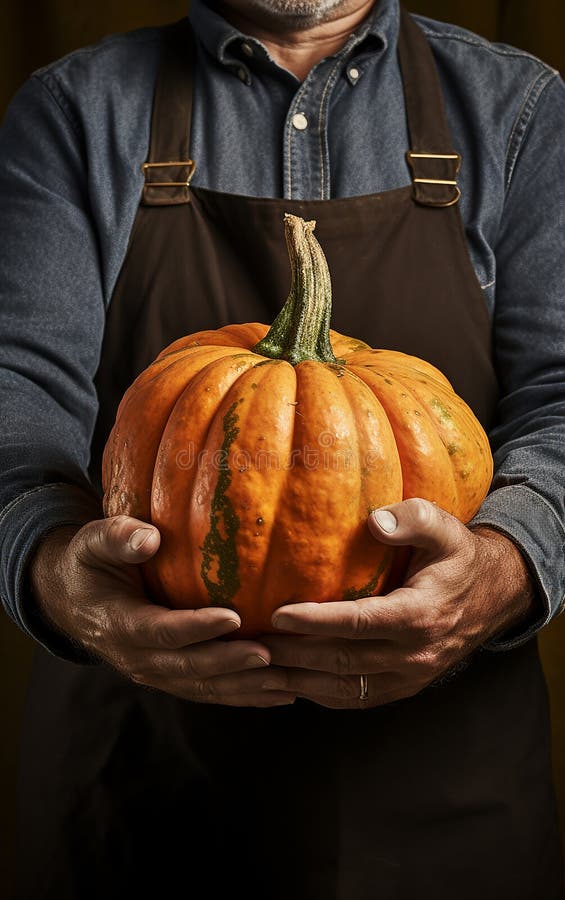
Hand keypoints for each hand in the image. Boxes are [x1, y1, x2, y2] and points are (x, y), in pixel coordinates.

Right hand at [30, 515, 295, 707]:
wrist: (75, 601)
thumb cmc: (91, 563)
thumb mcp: (94, 543)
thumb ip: (118, 537)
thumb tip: (149, 538)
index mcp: (119, 624)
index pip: (160, 631)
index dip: (195, 628)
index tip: (233, 618)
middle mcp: (136, 658)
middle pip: (187, 666)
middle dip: (228, 664)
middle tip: (268, 654)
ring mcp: (154, 673)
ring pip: (202, 687)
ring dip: (243, 687)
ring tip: (284, 682)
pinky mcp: (170, 678)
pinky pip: (208, 691)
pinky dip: (243, 695)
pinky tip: (279, 693)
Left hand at [259, 498, 536, 708]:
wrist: (492, 597)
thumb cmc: (457, 556)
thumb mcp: (444, 527)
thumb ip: (412, 520)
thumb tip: (375, 521)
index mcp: (420, 615)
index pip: (358, 622)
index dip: (316, 621)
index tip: (276, 614)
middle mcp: (413, 654)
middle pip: (342, 661)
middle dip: (293, 655)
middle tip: (250, 643)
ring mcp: (408, 677)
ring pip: (343, 687)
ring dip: (298, 680)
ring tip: (256, 667)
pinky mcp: (401, 688)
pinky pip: (354, 697)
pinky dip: (319, 693)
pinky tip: (289, 681)